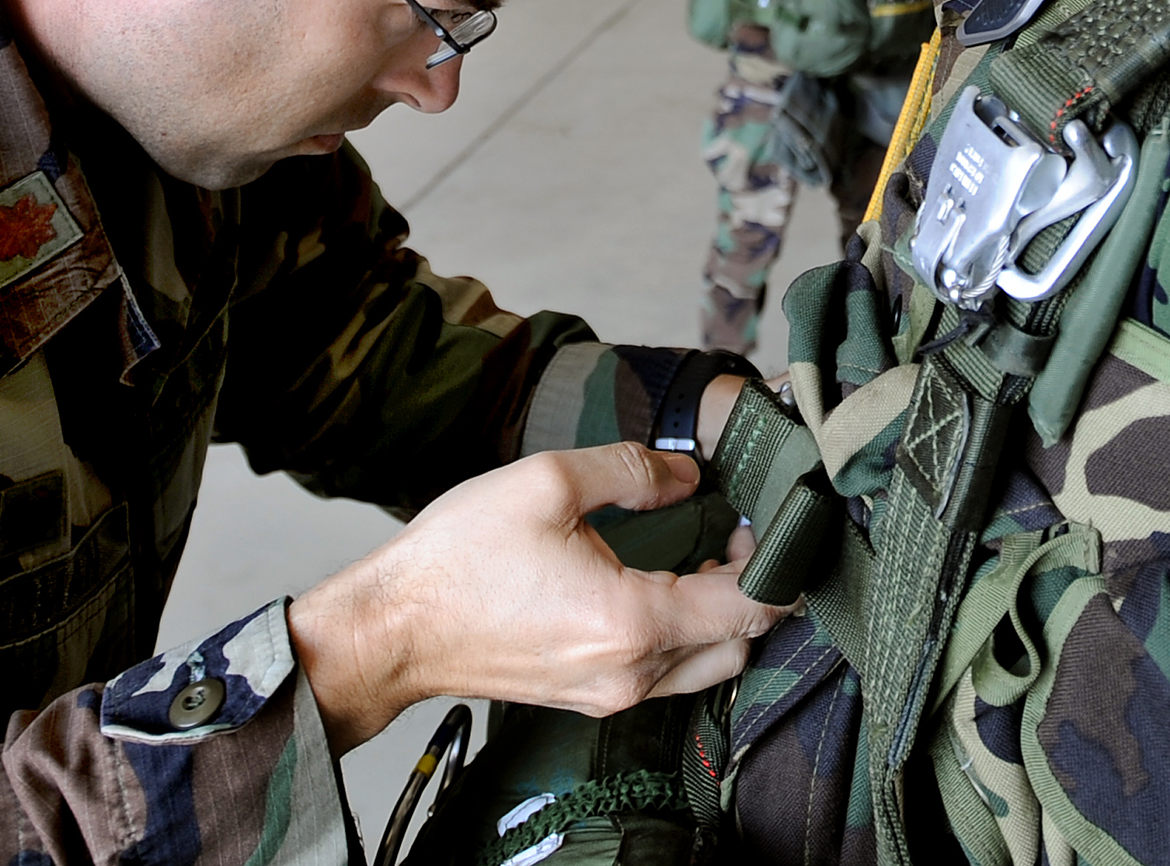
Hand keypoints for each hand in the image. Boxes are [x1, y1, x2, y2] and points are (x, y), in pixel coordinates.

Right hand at [288, 444, 783, 751]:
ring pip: (704, 668)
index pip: (747, 607)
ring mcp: (608, 693)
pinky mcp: (586, 698)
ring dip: (718, 618)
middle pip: (737, 647)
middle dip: (753, 594)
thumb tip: (685, 475)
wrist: (393, 629)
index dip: (776, 564)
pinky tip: (657, 590)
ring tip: (704, 560)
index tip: (770, 525)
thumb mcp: (547, 483)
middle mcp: (631, 672)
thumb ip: (631, 471)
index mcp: (632, 622)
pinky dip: (680, 637)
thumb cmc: (458, 562)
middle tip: (739, 538)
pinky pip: (662, 676)